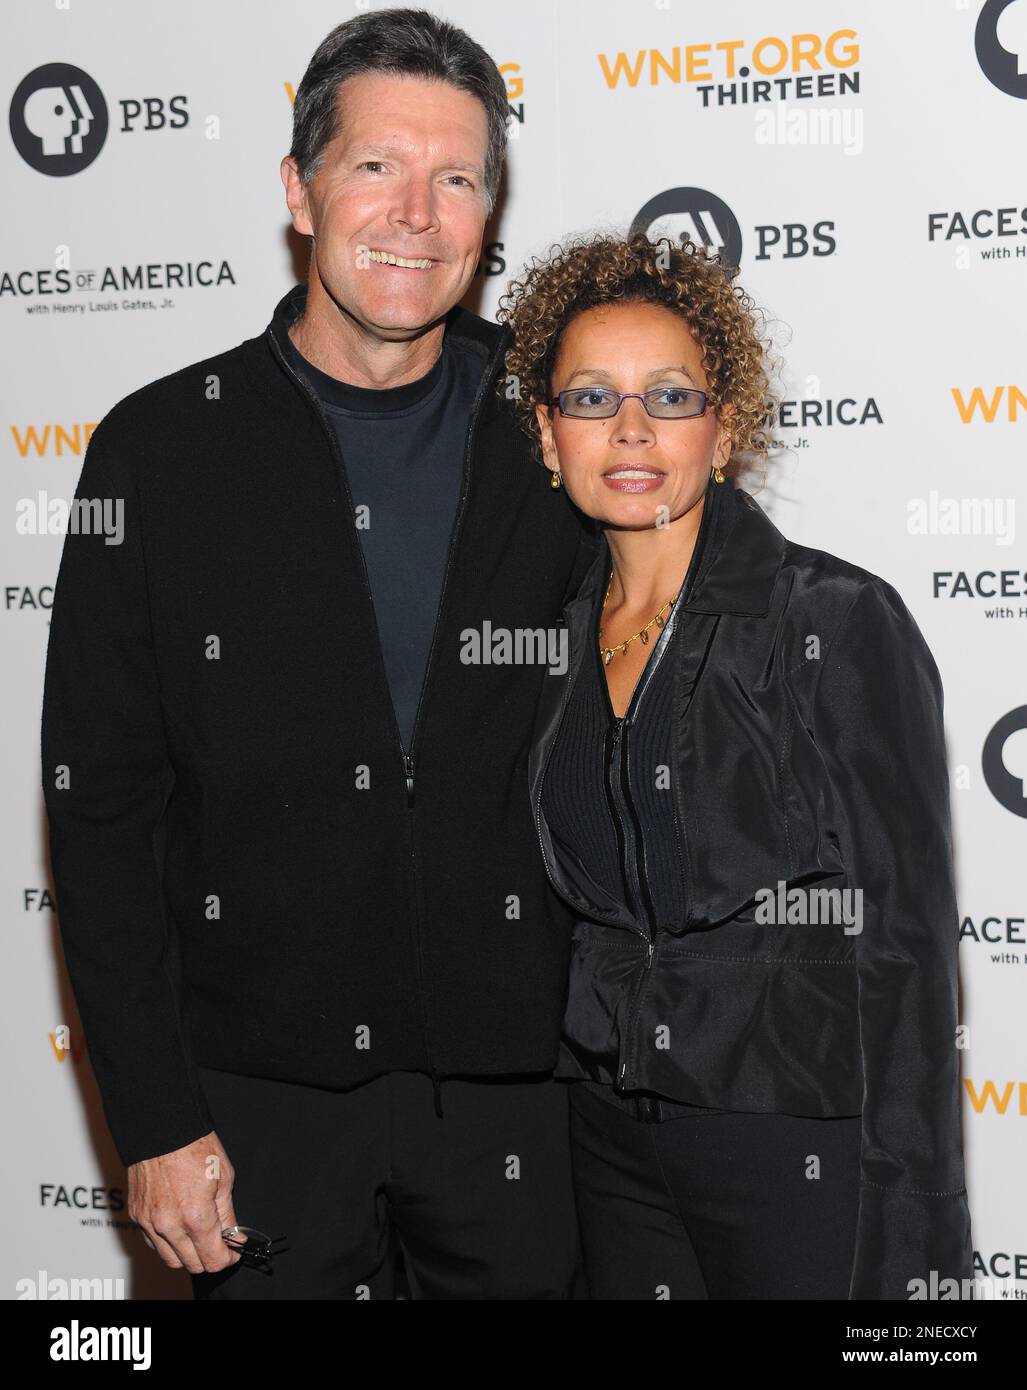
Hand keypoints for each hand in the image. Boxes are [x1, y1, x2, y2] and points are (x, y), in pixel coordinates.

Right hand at [127, 1130, 241, 1272]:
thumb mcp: (224, 1178)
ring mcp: (149, 1223)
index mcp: (195, 1216)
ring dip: (186, 1253)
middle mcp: (169, 1225)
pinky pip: (153, 1243)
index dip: (228, 1258)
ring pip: (170, 1259)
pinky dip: (167, 1241)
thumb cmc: (194, 1146)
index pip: (213, 1260)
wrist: (162, 1127)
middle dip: (208, 1258)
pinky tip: (178, 1224)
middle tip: (218, 1242)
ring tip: (198, 1233)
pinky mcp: (136, 1216)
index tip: (233, 1252)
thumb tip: (233, 1237)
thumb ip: (227, 1214)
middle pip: (191, 1265)